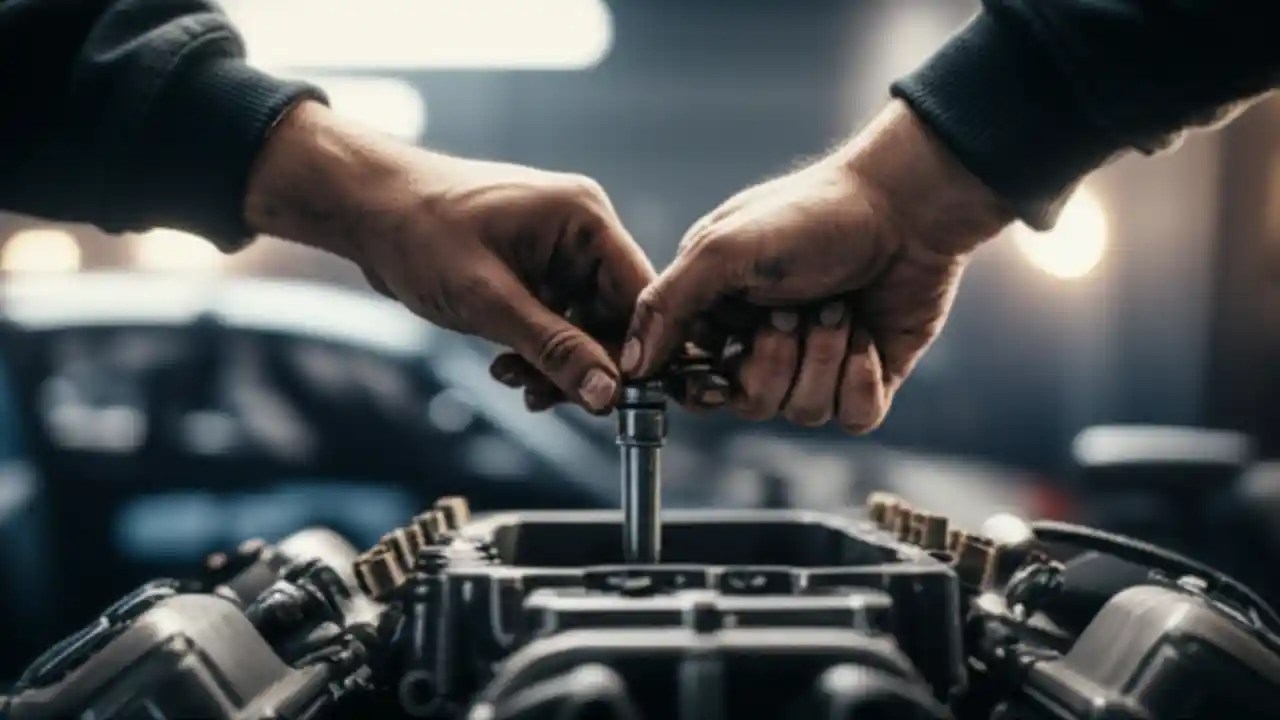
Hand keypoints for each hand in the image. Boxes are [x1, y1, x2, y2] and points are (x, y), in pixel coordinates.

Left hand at [244, 101, 652, 412]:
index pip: (639, 294)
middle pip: (613, 317)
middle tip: (548, 397)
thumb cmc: (419, 231)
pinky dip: (537, 351)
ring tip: (515, 380)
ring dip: (555, 363)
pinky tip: (508, 368)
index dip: (634, 350)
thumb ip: (554, 348)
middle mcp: (579, 231)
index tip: (616, 398)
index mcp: (584, 218)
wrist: (363, 207)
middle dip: (584, 364)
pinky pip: (555, 321)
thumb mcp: (489, 300)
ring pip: (582, 327)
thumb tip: (607, 394)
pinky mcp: (533, 270)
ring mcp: (556, 251)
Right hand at [622, 102, 1012, 431]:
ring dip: (821, 359)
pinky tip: (865, 337)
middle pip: (746, 402)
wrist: (907, 208)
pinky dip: (860, 382)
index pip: (691, 378)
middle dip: (773, 359)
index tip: (720, 367)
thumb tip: (632, 361)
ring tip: (838, 310)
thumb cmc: (814, 214)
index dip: (703, 383)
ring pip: (800, 412)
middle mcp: (763, 341)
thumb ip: (669, 304)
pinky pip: (854, 418)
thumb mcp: (725, 249)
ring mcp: (816, 361)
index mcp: (720, 311)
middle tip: (793, 309)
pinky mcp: (866, 375)